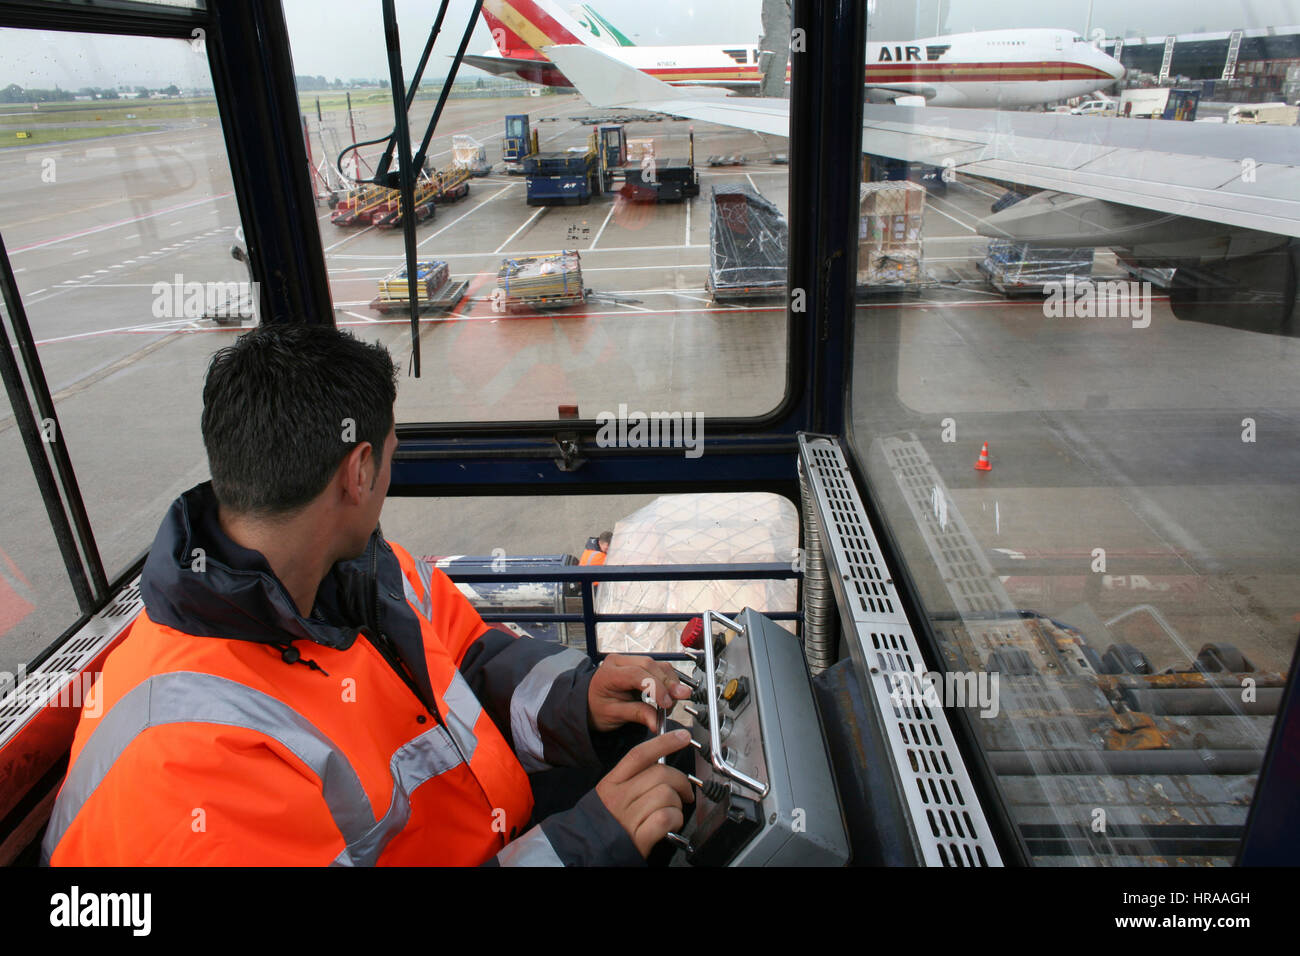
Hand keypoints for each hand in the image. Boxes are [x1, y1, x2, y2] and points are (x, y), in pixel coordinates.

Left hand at [588, 653, 691, 733]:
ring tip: (672, 702)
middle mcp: (620, 662)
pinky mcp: (641, 665)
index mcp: (608, 672)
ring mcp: (631, 661)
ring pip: (658, 665)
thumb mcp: (614, 715)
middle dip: (667, 683)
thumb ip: (637, 715)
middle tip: (680, 698)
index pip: (635, 674)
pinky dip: (669, 681)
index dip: (655, 687)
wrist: (593, 703)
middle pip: (650, 665)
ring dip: (671, 682)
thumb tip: (657, 722)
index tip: (666, 703)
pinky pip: (660, 668)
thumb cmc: (599, 708)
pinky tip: (669, 696)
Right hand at [595, 730, 694, 857]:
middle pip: (660, 774)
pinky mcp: (638, 837)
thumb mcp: (611, 793)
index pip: (639, 754)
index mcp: (612, 782)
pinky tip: (670, 824)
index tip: (682, 737)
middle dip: (681, 781)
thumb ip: (632, 778)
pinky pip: (666, 818)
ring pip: (666, 795)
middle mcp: (619, 797)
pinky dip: (675, 820)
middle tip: (685, 792)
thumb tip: (662, 765)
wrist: (588, 851)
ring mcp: (628, 817)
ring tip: (672, 811)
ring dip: (677, 804)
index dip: (664, 742)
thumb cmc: (605, 821)